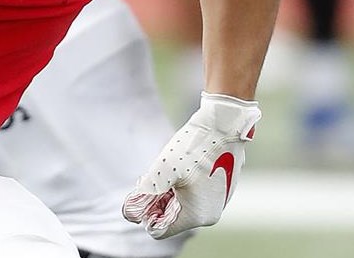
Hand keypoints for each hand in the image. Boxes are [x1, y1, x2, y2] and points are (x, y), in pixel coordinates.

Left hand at [123, 93, 259, 239]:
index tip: (145, 190)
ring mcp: (218, 202)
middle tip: (152, 177)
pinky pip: (195, 197)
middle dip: (157, 201)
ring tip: (166, 170)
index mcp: (197, 216)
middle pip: (171, 218)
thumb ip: (145, 193)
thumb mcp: (162, 169)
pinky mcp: (221, 190)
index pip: (160, 230)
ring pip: (182, 207)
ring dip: (169, 193)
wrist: (223, 124)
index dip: (146, 213)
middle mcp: (210, 214)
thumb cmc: (193, 147)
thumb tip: (129, 213)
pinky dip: (183, 187)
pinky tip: (181, 168)